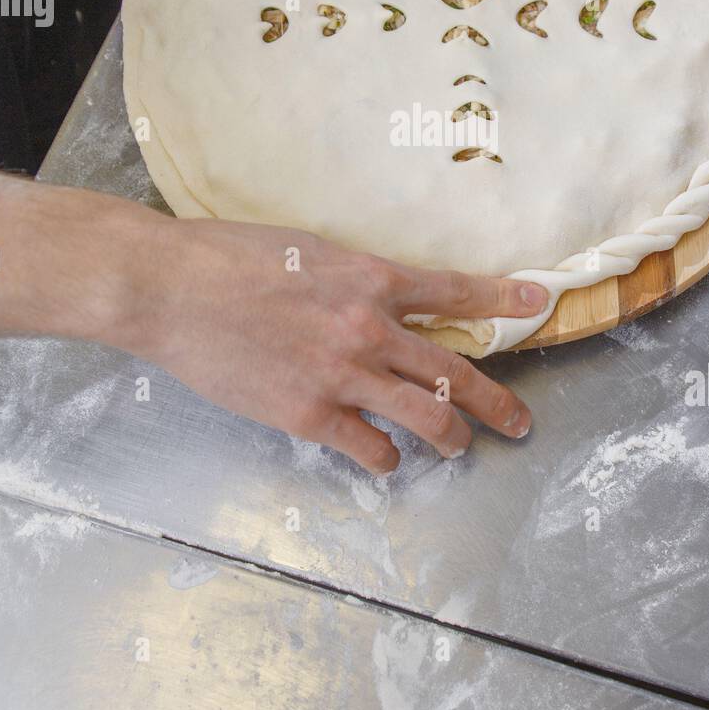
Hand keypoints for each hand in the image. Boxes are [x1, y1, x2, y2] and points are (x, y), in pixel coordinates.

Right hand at [128, 221, 545, 473]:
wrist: (171, 288)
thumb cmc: (230, 256)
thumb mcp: (309, 249)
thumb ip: (353, 278)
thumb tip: (380, 297)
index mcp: (371, 278)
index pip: (455, 293)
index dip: (503, 300)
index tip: (537, 301)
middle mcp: (369, 328)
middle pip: (455, 371)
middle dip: (497, 402)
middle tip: (520, 423)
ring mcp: (342, 375)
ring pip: (425, 416)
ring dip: (453, 437)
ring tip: (460, 446)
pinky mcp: (309, 414)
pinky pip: (368, 447)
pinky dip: (384, 458)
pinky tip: (385, 460)